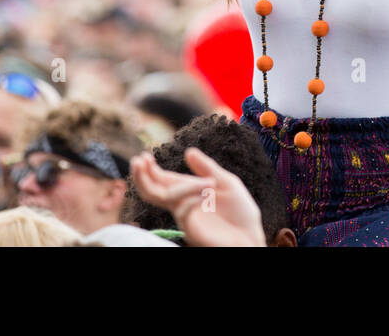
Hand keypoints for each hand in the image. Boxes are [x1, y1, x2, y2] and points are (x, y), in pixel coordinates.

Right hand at [130, 147, 266, 246]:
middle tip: (137, 161)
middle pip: (153, 192)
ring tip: (194, 178)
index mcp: (190, 192)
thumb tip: (188, 151)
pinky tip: (207, 191)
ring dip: (171, 182)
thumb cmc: (240, 212)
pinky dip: (192, 197)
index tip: (143, 156)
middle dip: (142, 177)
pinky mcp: (192, 230)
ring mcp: (186, 218)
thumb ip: (207, 168)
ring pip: (165, 198)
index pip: (164, 180)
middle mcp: (183, 204)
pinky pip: (183, 211)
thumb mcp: (227, 183)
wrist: (251, 237)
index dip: (151, 170)